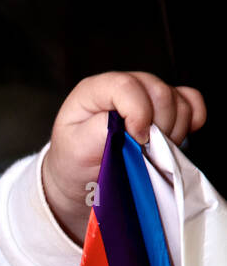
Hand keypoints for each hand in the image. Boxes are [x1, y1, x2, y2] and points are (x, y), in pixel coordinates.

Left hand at [41, 71, 206, 244]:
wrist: (81, 179)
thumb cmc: (74, 163)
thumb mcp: (75, 150)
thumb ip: (100, 132)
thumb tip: (129, 125)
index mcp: (96, 90)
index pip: (127, 86)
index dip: (137, 113)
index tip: (136, 142)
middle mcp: (125, 86)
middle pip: (160, 92)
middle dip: (157, 128)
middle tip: (142, 153)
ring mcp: (147, 95)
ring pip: (179, 101)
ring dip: (172, 132)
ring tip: (151, 153)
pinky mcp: (165, 109)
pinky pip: (192, 103)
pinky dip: (190, 122)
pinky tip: (174, 141)